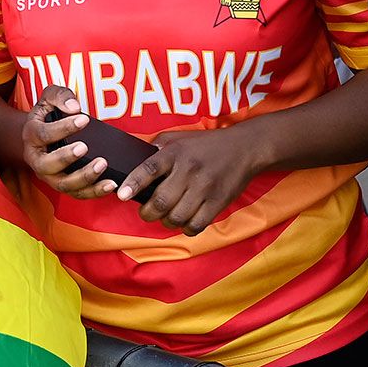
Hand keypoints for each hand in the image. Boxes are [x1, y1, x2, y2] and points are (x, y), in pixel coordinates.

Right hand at [21, 85, 118, 199]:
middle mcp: (36, 160)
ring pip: (63, 184)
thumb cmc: (49, 114)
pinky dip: (95, 192)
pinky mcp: (63, 185)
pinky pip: (78, 194)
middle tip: (85, 146)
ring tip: (102, 164)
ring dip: (83, 177)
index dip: (63, 128)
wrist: (42, 134)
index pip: (43, 134)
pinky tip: (111, 184)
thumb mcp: (49, 98)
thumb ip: (60, 96)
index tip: (84, 119)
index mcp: (30, 136)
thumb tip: (74, 108)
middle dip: (66, 157)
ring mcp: (49, 176)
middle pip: (47, 165)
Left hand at [117, 126, 263, 235]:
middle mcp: (189, 171)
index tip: (122, 195)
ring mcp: (205, 188)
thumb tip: (132, 159)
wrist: (245, 148)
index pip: (149, 169)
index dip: (133, 183)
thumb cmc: (205, 145)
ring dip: (166, 222)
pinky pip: (197, 225)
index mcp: (175, 153)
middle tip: (146, 212)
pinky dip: (186, 228)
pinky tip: (184, 222)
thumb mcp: (177, 138)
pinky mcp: (218, 202)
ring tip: (165, 217)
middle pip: (161, 201)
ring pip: (177, 216)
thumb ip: (156, 148)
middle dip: (147, 213)